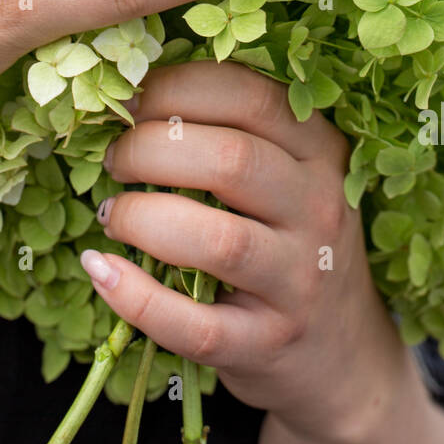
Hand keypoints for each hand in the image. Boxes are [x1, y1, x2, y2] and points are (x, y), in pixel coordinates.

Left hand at [81, 60, 405, 443]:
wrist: (341, 354)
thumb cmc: (290, 243)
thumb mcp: (289, 177)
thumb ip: (234, 133)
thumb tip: (131, 96)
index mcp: (321, 152)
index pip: (251, 97)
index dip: (178, 88)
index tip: (130, 102)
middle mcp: (319, 211)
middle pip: (231, 160)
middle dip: (150, 150)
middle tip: (115, 161)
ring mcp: (297, 283)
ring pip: (217, 240)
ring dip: (143, 218)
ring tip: (113, 215)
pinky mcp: (266, 345)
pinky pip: (194, 324)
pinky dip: (136, 297)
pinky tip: (101, 270)